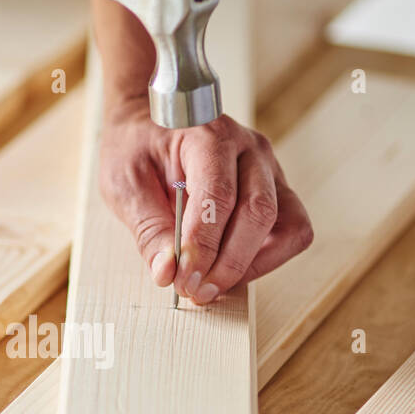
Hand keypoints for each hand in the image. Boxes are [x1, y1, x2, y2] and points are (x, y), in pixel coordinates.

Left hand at [100, 99, 312, 300]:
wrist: (150, 122)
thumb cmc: (136, 146)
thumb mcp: (124, 183)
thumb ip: (148, 229)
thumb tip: (167, 273)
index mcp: (209, 135)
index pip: (219, 194)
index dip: (203, 245)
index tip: (183, 280)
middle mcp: (249, 149)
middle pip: (259, 211)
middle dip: (228, 263)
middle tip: (196, 291)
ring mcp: (268, 170)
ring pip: (286, 225)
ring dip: (253, 264)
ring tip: (213, 284)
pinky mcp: (276, 191)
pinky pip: (290, 232)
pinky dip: (265, 259)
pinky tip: (229, 268)